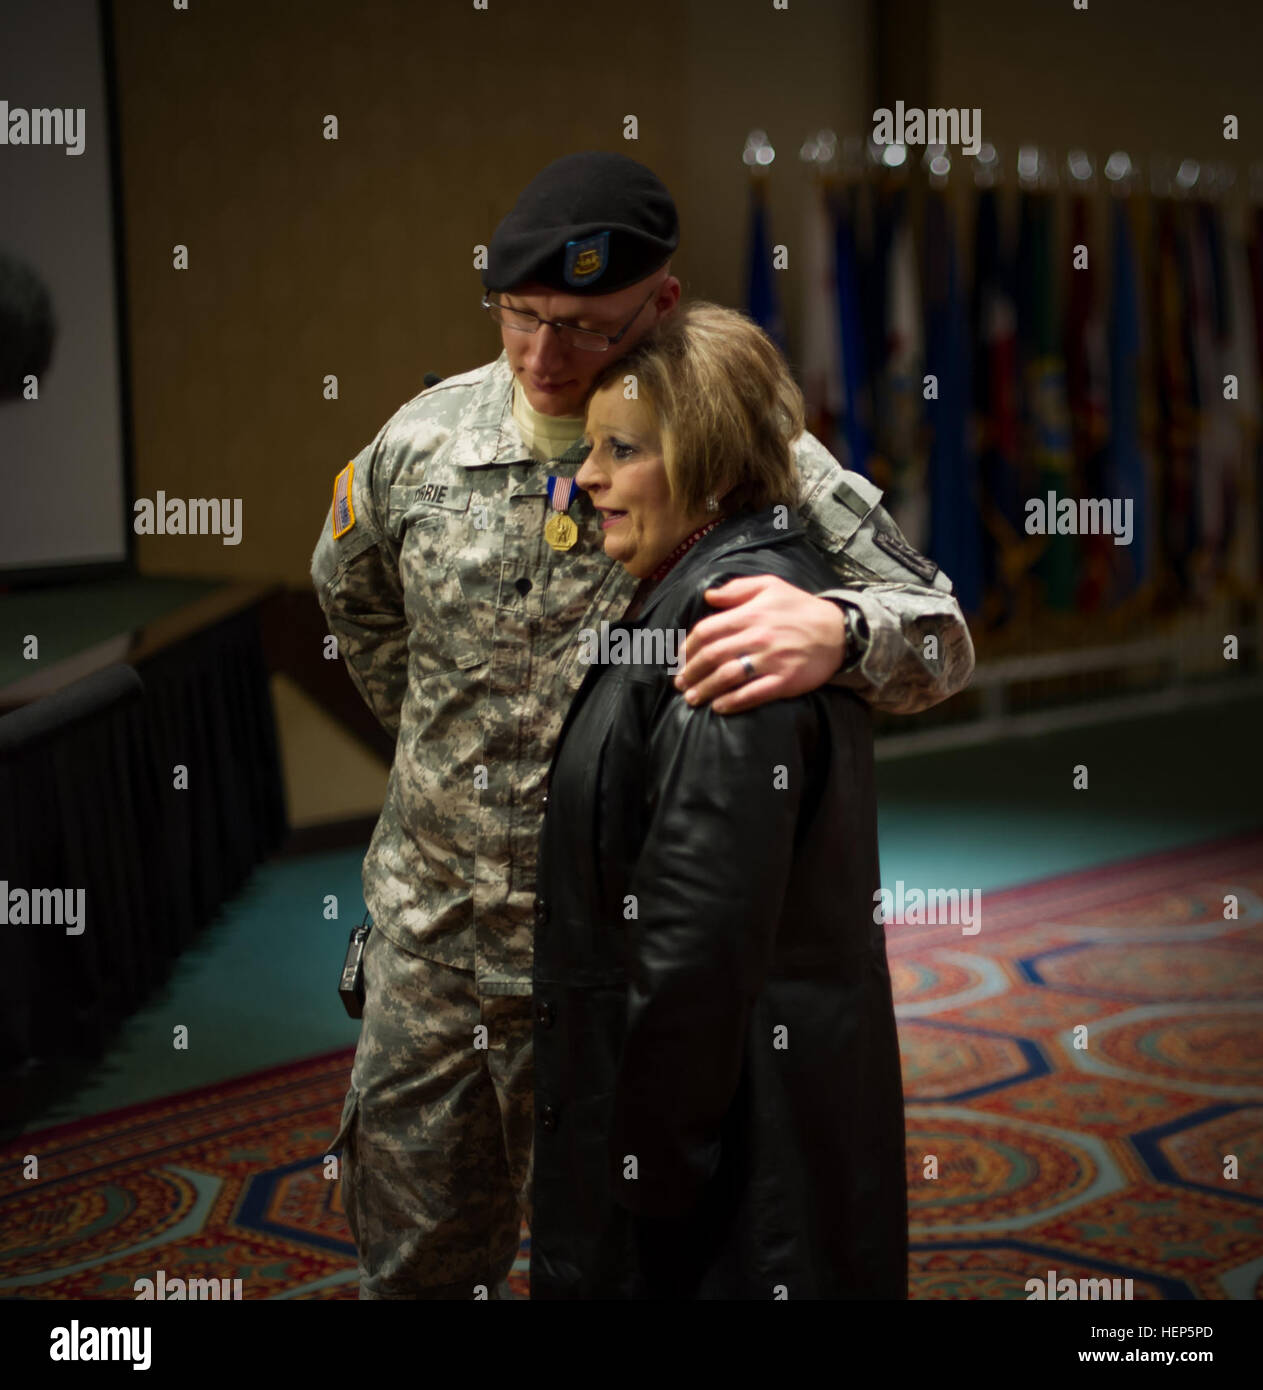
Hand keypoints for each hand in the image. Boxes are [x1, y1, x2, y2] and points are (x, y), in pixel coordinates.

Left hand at [672, 575, 846, 713]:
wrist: (840, 631)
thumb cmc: (801, 608)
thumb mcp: (771, 586)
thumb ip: (738, 589)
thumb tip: (709, 596)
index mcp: (750, 613)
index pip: (706, 631)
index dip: (687, 647)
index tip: (679, 659)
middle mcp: (757, 636)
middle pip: (711, 656)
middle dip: (690, 672)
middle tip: (680, 683)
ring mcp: (771, 660)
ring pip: (727, 677)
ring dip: (704, 690)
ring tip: (692, 699)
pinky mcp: (785, 681)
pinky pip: (752, 694)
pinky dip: (731, 703)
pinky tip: (718, 707)